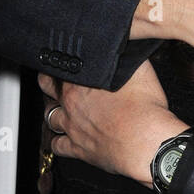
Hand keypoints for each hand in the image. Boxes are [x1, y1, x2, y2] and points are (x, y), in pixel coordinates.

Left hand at [39, 60, 187, 186]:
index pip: (61, 62)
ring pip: (49, 116)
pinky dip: (56, 142)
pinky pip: (57, 146)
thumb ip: (126, 56)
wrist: (146, 143)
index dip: (62, 59)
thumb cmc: (145, 108)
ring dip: (52, 110)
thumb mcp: (140, 69)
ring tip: (58, 107)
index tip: (65, 57)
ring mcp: (72, 126)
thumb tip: (126, 44)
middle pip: (47, 86)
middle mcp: (71, 103)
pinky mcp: (79, 149)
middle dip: (48, 81)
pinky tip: (61, 139)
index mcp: (82, 80)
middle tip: (54, 78)